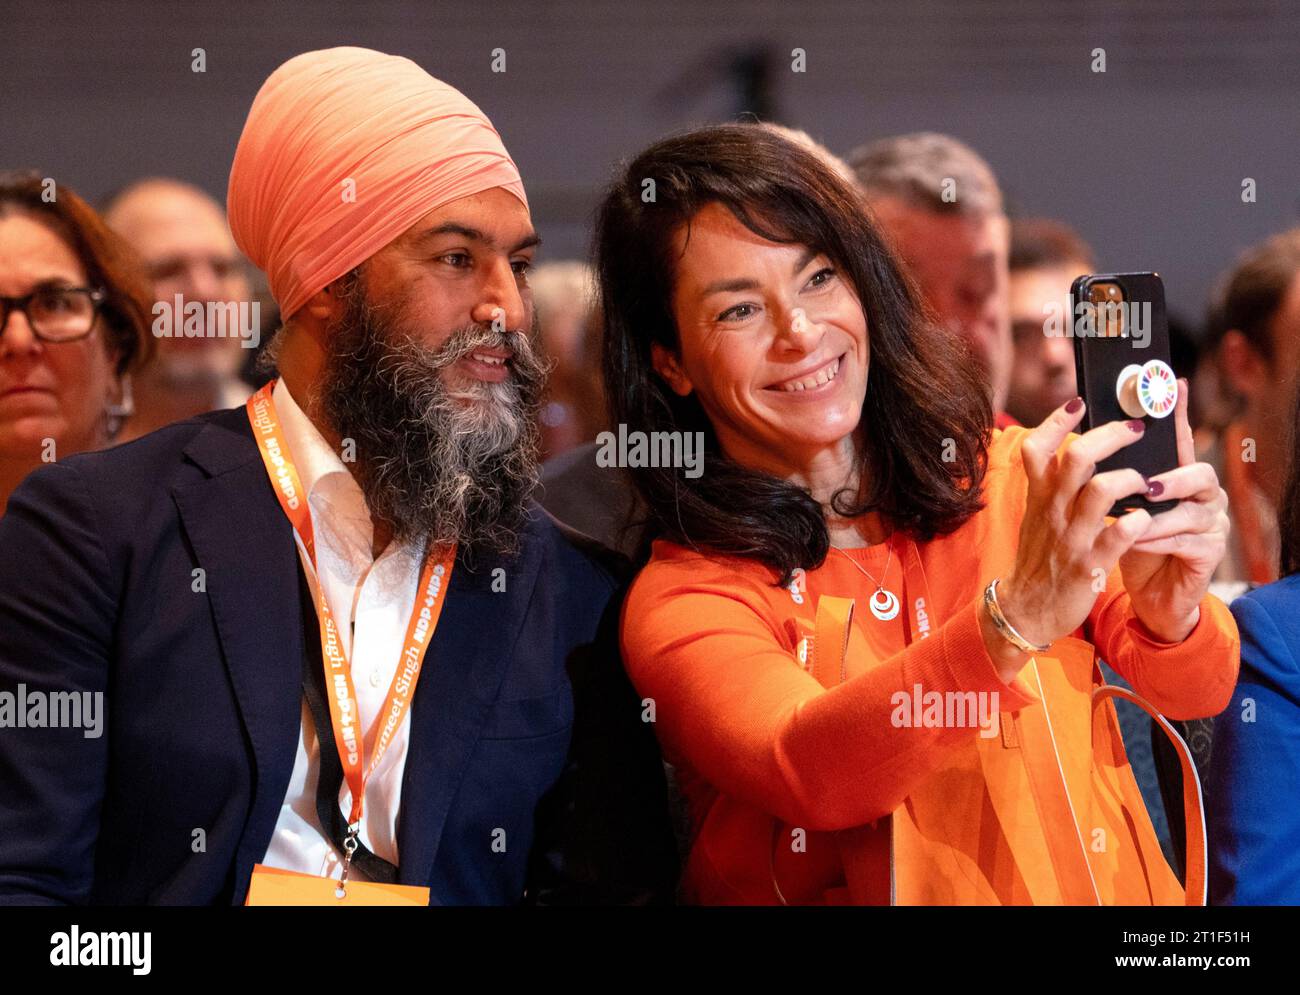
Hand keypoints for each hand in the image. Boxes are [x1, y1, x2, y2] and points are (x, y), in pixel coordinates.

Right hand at [997, 396, 1153, 653]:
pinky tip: (1145, 519)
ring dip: (1130, 478)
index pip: (1037, 447)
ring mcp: (1072, 537)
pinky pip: (1119, 535)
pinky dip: (1138, 522)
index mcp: (1039, 496)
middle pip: (1078, 457)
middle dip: (1113, 436)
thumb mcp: (1036, 514)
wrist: (1025, 610)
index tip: (1079, 403)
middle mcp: (1053, 511)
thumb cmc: (1039, 557)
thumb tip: (1071, 446)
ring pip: (1101, 490)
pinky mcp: (1090, 565)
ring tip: (1145, 481)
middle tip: (1135, 430)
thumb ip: (1050, 482)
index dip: (1056, 421)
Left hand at [1117, 379, 1227, 641]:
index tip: (1173, 386)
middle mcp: (1200, 495)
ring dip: (1153, 517)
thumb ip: (1105, 474)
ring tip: (1126, 520)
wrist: (1148, 594)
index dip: (1178, 413)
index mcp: (1175, 476)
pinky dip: (1154, 541)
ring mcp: (1209, 524)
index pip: (1178, 440)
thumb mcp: (1112, 506)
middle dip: (1169, 478)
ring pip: (1190, 511)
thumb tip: (1078, 436)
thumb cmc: (1127, 544)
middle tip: (1143, 485)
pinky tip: (1133, 543)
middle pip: (1199, 472)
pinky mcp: (1208, 554)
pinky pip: (1184, 542)